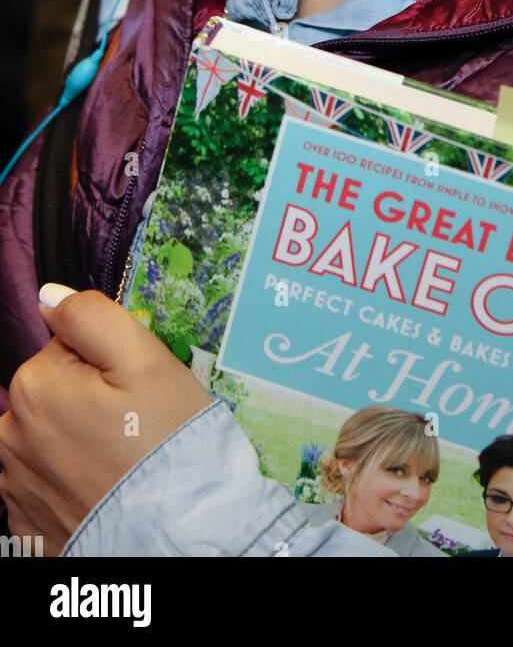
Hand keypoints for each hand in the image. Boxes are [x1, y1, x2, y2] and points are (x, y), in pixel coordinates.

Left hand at [0, 285, 210, 554]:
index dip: (105, 361)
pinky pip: (46, 480)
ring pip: (48, 435)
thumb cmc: (165, 443)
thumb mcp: (145, 360)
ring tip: (121, 460)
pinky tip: (104, 488)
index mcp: (35, 385)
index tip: (134, 387)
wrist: (176, 535)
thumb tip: (50, 295)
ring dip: (76, 439)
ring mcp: (15, 483)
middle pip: (53, 390)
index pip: (65, 347)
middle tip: (134, 424)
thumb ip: (92, 316)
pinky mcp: (27, 522)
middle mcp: (10, 434)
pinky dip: (71, 480)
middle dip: (87, 398)